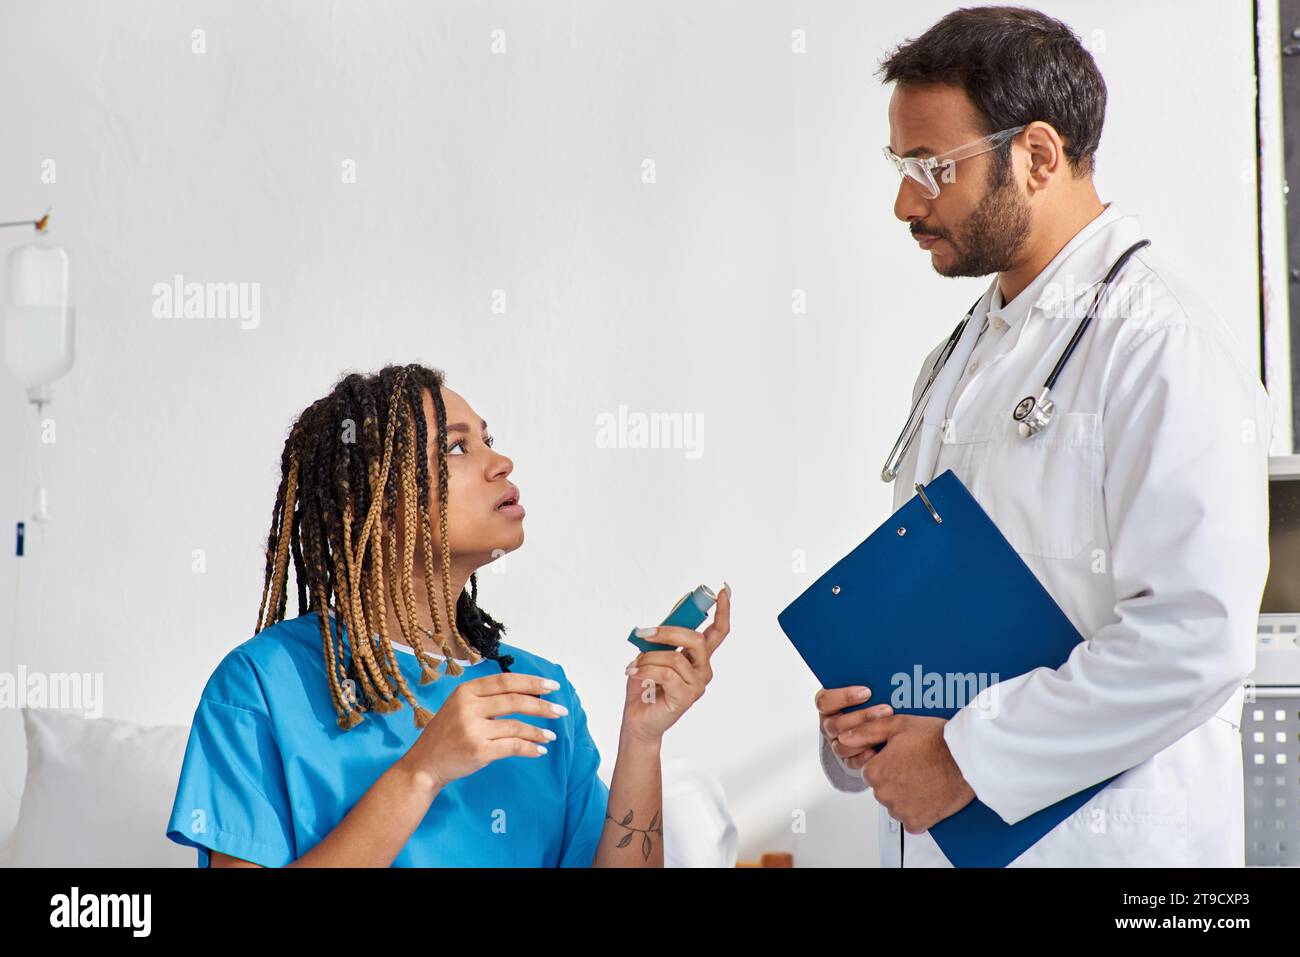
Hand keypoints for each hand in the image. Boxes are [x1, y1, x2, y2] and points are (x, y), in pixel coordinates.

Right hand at [401, 672, 565, 789]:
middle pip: (515, 701)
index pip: (505, 681)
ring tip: (551, 734)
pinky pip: (513, 746)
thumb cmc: (446, 735)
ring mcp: (473, 729)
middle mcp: (468, 707)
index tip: (552, 686)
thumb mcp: (459, 706)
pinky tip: (539, 749)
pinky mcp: (479, 751)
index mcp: (465, 691)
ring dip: (539, 730)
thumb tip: (526, 693)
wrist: (423, 765)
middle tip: (560, 710)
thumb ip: (486, 698)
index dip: (531, 682)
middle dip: (542, 705)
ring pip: (517, 725)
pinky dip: (530, 748)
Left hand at [620, 584, 731, 742]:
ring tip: (634, 667)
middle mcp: (702, 670)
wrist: (638, 719)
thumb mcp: (653, 652)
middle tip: (644, 633)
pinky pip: (666, 674)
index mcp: (698, 657)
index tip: (723, 591)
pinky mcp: (686, 698)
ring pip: (674, 658)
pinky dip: (645, 671)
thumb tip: (679, 605)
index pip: (718, 631)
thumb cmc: (645, 686)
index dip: (723, 611)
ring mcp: (697, 685)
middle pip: (696, 639)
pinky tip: (634, 673)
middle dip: (668, 632)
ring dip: (647, 659)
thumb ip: (667, 633)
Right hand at [816, 685, 893, 771]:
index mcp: (827, 704)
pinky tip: (877, 751)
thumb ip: (868, 681)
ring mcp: (836, 742)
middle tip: (886, 709)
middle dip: (862, 717)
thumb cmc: (868, 699)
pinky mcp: (846, 758)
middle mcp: (828, 723)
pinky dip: (863, 757)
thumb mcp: (865, 687)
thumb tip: (882, 673)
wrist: (871, 719)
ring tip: (887, 729)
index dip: (844, 697)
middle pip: (835, 725)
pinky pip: (850, 762)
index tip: (867, 692)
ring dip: (865, 738)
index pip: (824, 701)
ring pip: (842, 745)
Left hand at [840, 713, 975, 832]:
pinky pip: (911, 821)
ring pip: (896, 804)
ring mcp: (901, 810)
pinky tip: (929, 794)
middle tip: (916, 765)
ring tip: (925, 777)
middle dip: (895, 778)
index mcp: (875, 771)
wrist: (966, 758)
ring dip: (906, 795)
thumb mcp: (896, 725)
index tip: (902, 756)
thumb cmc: (935, 740)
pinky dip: (918, 811)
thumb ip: (866, 732)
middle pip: (883, 788)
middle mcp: (884, 794)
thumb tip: (844, 737)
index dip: (886, 761)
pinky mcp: (918, 822)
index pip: (870, 770)